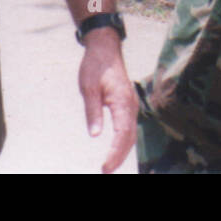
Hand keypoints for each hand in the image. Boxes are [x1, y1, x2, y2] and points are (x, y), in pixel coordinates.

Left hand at [78, 29, 136, 172]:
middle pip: (129, 137)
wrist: (105, 48)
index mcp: (123, 101)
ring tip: (109, 166)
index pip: (122, 133)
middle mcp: (131, 105)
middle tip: (106, 172)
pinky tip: (115, 149)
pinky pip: (128, 127)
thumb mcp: (88, 88)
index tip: (105, 167)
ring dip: (122, 151)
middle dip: (119, 157)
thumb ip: (93, 112)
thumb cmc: (95, 66)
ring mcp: (131, 105)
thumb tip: (95, 135)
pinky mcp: (127, 105)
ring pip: (131, 133)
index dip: (115, 152)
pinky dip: (123, 141)